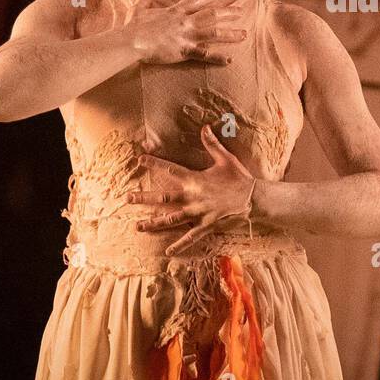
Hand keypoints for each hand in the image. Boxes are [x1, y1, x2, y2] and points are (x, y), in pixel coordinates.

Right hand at [127, 0, 247, 64]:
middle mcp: (184, 21)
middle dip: (227, 13)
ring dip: (230, 34)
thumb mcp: (138, 8)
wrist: (132, 41)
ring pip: (213, 32)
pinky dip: (217, 58)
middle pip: (211, 15)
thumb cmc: (133, 27)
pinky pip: (204, 54)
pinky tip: (230, 60)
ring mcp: (186, 35)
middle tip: (241, 12)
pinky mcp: (184, 50)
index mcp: (174, 12)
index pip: (194, 1)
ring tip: (244, 34)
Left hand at [130, 123, 255, 253]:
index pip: (170, 170)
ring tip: (137, 226)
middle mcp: (192, 197)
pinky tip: (167, 252)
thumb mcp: (226, 159)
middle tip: (126, 198)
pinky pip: (189, 237)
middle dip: (144, 198)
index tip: (140, 159)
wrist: (253, 199)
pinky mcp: (206, 226)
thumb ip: (212, 144)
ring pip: (170, 219)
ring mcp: (197, 213)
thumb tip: (205, 127)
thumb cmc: (239, 178)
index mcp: (195, 180)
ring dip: (153, 223)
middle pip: (163, 198)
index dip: (154, 163)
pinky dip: (179, 245)